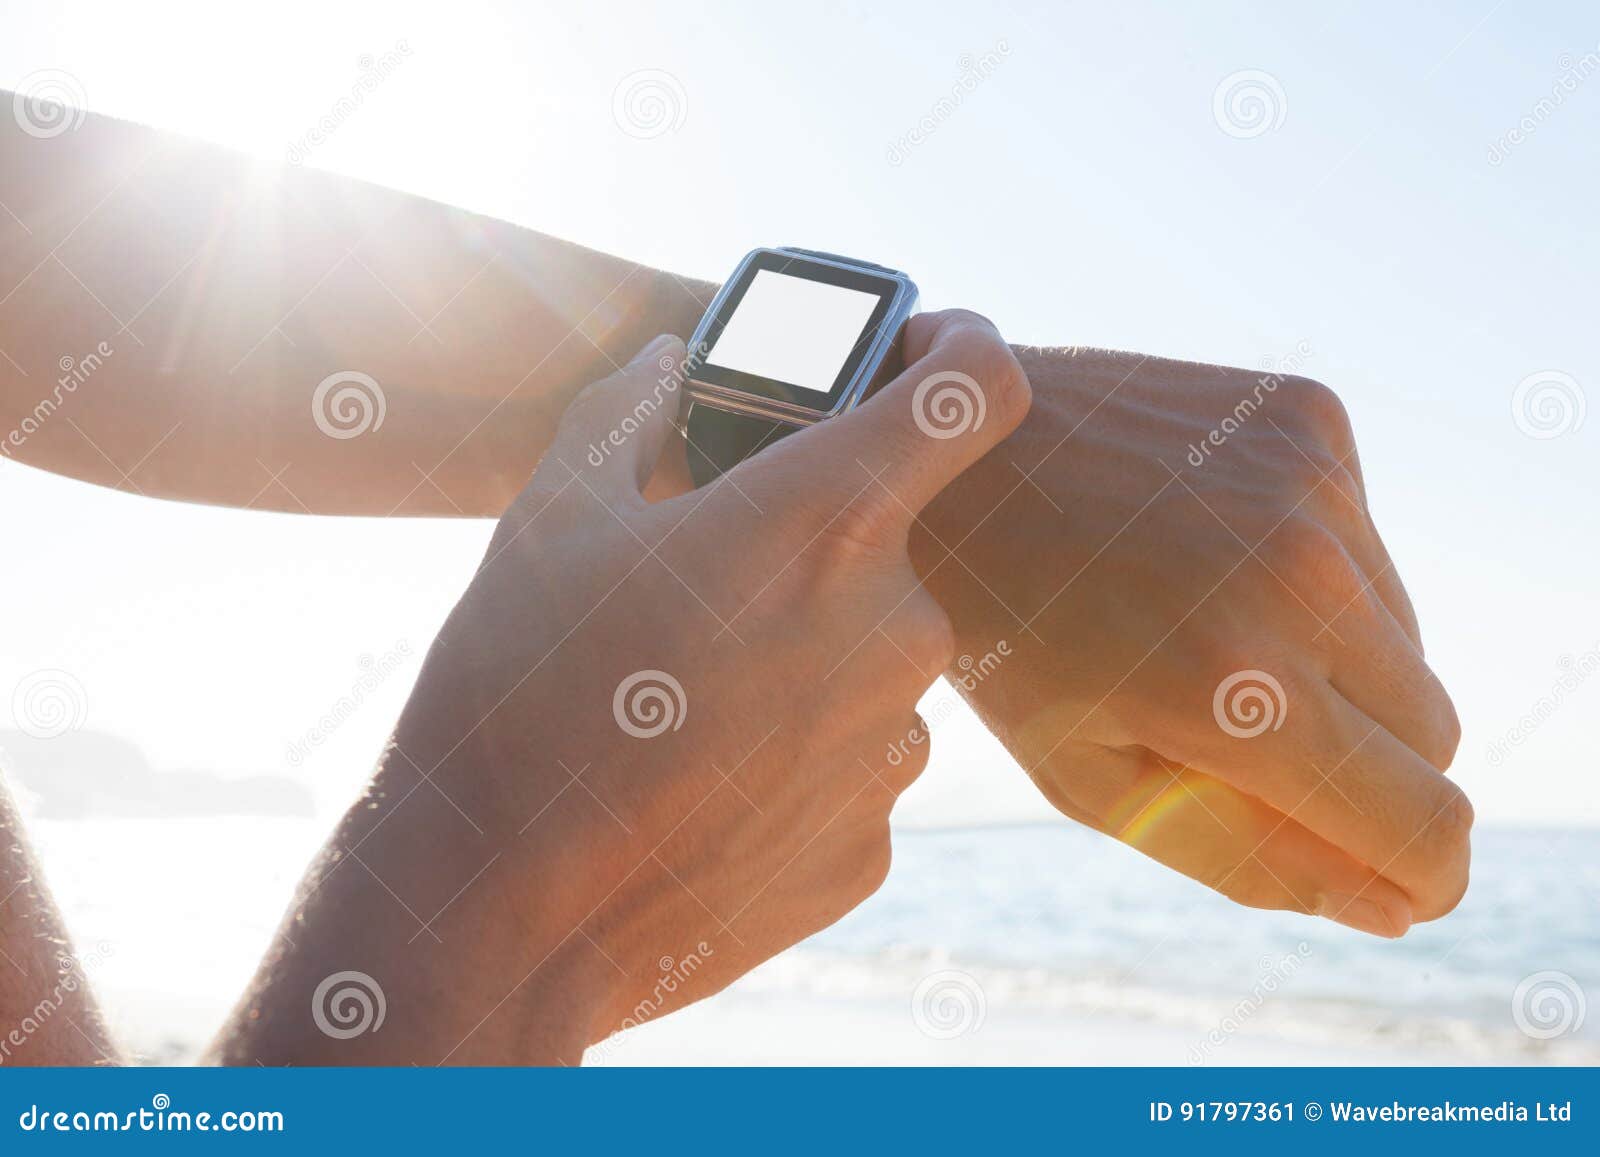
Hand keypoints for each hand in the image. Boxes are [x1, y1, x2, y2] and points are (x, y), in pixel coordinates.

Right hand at [214, 311, 1029, 1064]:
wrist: (498, 912)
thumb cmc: (516, 696)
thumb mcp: (549, 517)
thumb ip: (629, 414)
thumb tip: (668, 367)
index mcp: (827, 520)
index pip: (978, 388)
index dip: (964, 349)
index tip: (926, 355)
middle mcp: (895, 628)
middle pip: (883, 550)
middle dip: (806, 551)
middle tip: (699, 591)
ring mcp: (893, 749)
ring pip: (866, 663)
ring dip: (798, 660)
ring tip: (681, 705)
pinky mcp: (872, 844)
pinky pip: (850, 763)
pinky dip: (792, 757)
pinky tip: (696, 784)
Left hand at [911, 346, 1467, 936]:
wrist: (946, 457)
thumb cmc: (1005, 638)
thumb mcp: (1094, 778)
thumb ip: (1250, 857)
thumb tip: (1393, 908)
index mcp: (1242, 693)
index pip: (1425, 825)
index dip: (1423, 874)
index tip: (1400, 882)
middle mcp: (1302, 579)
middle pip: (1430, 733)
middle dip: (1366, 764)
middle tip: (1250, 739)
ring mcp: (1313, 484)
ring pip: (1404, 638)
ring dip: (1336, 662)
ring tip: (1204, 627)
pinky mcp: (1311, 416)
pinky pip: (1367, 544)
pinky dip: (1316, 572)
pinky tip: (1207, 549)